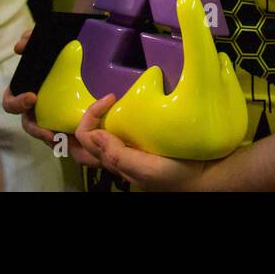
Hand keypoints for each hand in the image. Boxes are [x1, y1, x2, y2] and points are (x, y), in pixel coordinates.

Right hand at [0, 30, 100, 166]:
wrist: (88, 46)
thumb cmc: (61, 46)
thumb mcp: (47, 39)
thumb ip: (30, 38)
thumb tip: (19, 48)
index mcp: (26, 89)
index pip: (10, 102)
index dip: (16, 103)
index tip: (32, 97)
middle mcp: (36, 105)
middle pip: (29, 125)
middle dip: (36, 130)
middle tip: (50, 133)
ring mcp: (51, 113)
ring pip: (47, 134)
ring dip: (53, 139)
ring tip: (64, 140)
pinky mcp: (68, 119)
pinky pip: (64, 134)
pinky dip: (68, 139)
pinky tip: (78, 138)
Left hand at [74, 94, 207, 190]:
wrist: (204, 176)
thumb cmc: (176, 174)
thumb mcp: (147, 170)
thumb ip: (118, 155)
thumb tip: (93, 133)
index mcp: (112, 162)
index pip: (85, 137)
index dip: (90, 115)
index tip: (110, 96)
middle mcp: (113, 156)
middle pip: (80, 140)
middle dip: (70, 121)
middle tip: (81, 96)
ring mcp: (124, 149)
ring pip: (95, 135)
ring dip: (88, 118)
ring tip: (95, 99)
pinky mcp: (137, 143)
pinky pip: (114, 131)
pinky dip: (108, 119)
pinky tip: (117, 105)